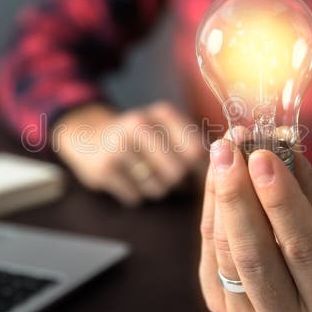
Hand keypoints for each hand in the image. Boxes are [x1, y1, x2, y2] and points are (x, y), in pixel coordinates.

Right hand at [53, 102, 206, 205]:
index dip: (203, 170)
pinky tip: (129, 180)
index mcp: (163, 114)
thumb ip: (192, 144)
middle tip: (174, 181)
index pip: (196, 150)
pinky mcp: (104, 169)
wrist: (86, 134)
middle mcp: (140, 125)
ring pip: (158, 188)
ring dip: (157, 190)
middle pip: (178, 173)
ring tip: (148, 176)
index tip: (203, 178)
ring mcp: (119, 147)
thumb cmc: (138, 137)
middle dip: (179, 184)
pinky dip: (136, 195)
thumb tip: (226, 170)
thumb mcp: (163, 127)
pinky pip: (136, 197)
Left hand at [199, 139, 311, 311]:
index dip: (282, 202)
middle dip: (239, 197)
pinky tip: (218, 177)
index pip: (304, 250)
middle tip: (230, 150)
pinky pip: (211, 252)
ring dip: (221, 198)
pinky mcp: (220, 309)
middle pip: (256, 258)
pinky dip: (213, 210)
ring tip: (223, 153)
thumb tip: (273, 140)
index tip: (263, 156)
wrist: (306, 293)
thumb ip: (303, 184)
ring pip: (227, 254)